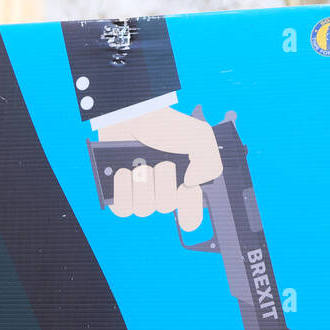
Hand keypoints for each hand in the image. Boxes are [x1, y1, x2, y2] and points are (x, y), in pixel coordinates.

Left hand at [96, 106, 221, 229]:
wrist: (130, 112)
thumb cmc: (163, 123)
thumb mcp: (199, 136)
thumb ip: (210, 162)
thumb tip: (193, 183)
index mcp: (183, 184)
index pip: (191, 215)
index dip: (190, 210)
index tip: (186, 188)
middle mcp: (162, 191)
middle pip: (166, 207)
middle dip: (164, 181)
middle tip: (161, 161)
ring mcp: (140, 193)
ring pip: (144, 209)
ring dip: (143, 184)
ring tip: (139, 164)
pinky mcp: (119, 192)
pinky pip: (122, 209)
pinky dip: (123, 190)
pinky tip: (124, 172)